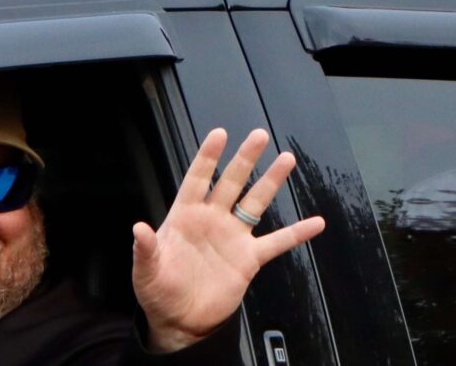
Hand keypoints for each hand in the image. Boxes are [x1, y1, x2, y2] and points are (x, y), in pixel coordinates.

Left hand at [132, 128, 325, 352]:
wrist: (180, 321)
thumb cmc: (158, 292)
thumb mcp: (146, 272)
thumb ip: (146, 249)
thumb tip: (139, 228)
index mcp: (186, 217)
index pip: (198, 180)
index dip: (208, 158)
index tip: (219, 134)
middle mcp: (213, 220)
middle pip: (232, 182)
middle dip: (245, 158)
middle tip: (259, 135)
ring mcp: (234, 237)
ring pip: (256, 201)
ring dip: (271, 181)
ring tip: (286, 159)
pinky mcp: (250, 258)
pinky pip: (278, 242)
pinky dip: (297, 233)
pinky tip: (316, 223)